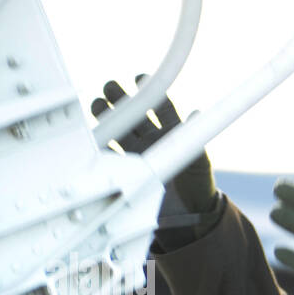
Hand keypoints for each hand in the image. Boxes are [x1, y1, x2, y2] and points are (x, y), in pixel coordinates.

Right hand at [90, 76, 220, 250]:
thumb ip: (196, 142)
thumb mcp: (201, 164)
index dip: (152, 92)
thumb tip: (196, 114)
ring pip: (120, 130)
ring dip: (108, 118)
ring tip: (97, 104)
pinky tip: (92, 137)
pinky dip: (102, 146)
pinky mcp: (128, 170)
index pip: (162, 108)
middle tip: (110, 87)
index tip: (141, 79)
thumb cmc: (199, 186)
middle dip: (122, 99)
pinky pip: (111, 155)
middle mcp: (153, 139)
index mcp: (173, 133)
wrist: (189, 215)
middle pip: (135, 114)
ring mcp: (139, 153)